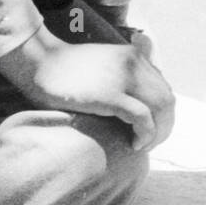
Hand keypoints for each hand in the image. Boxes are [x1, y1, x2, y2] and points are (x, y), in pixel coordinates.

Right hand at [0, 26, 174, 151]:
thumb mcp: (104, 64)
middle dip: (164, 126)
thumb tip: (138, 103)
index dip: (162, 113)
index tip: (151, 130)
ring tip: (142, 146)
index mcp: (135, 58)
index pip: (164, 89)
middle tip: (150, 144)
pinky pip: (142, 117)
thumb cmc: (66, 70)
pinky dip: (145, 133)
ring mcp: (124, 78)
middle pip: (167, 100)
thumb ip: (124, 76)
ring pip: (160, 109)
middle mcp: (135, 65)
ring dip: (157, 133)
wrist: (38, 61)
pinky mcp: (110, 94)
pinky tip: (134, 144)